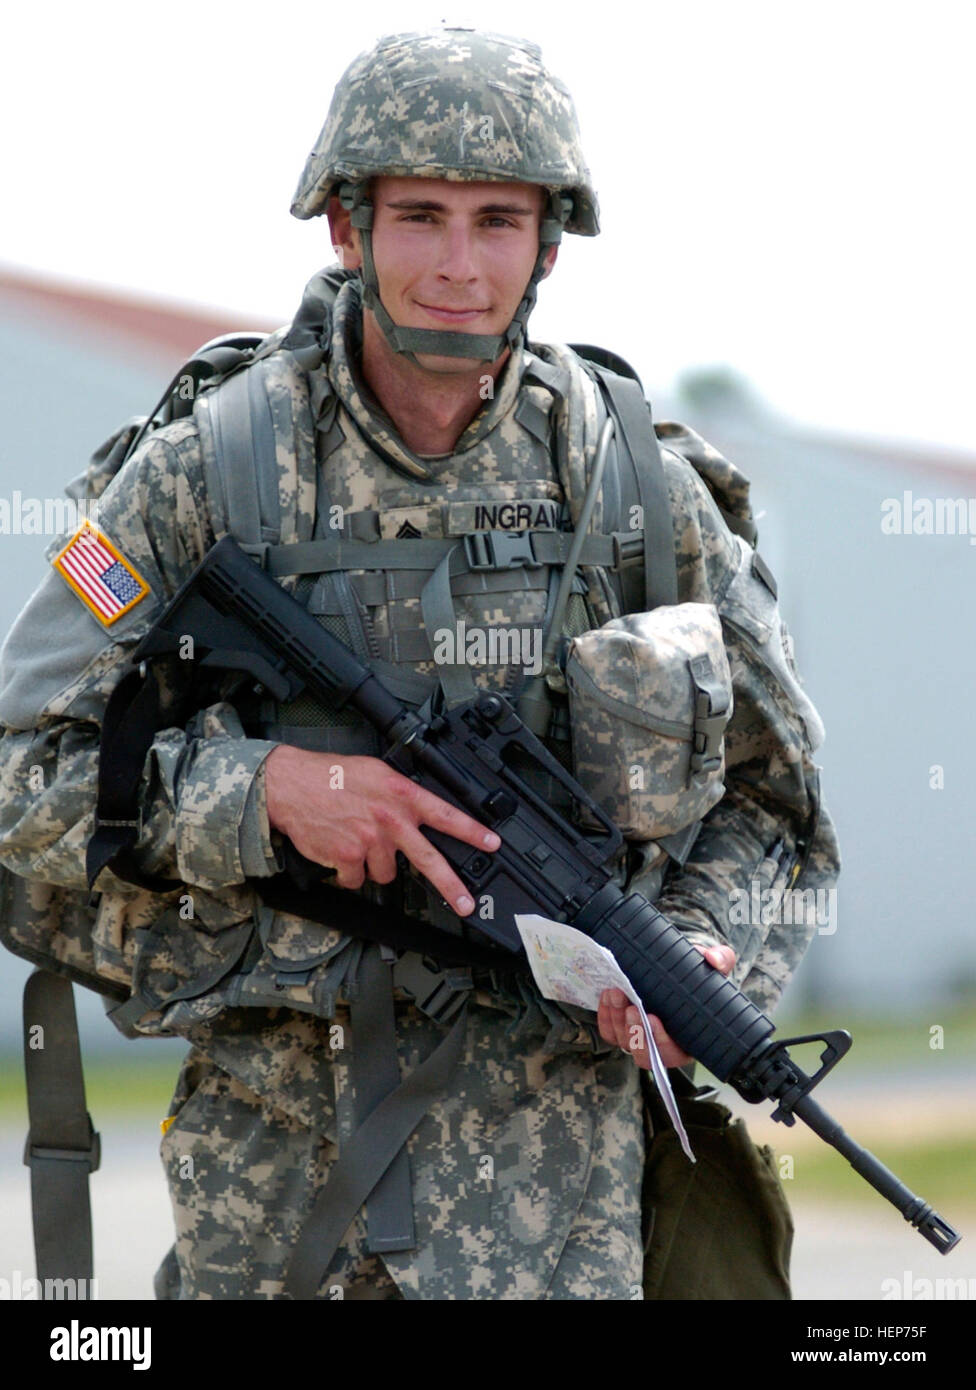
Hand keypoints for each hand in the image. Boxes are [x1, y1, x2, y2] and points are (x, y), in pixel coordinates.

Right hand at [265, 747, 498, 916]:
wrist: (291, 786)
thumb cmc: (331, 776)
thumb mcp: (376, 772)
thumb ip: (401, 793)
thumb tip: (418, 810)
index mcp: (402, 794)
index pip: (445, 815)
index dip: (471, 831)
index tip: (492, 843)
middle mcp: (391, 819)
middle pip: (429, 860)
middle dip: (451, 886)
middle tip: (467, 904)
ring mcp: (370, 841)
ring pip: (386, 873)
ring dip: (374, 865)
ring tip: (358, 841)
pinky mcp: (348, 859)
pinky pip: (357, 880)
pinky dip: (348, 873)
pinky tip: (340, 852)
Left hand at [597, 943, 736, 1069]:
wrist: (674, 971)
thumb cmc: (696, 977)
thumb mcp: (712, 968)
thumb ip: (720, 961)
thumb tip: (713, 958)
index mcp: (687, 1040)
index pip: (673, 1053)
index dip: (662, 1042)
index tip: (654, 1020)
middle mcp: (662, 1044)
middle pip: (644, 1053)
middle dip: (636, 1032)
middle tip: (632, 1007)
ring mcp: (639, 1038)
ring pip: (624, 1041)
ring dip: (617, 1020)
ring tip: (615, 993)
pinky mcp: (621, 1028)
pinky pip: (609, 1031)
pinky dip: (605, 1016)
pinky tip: (606, 996)